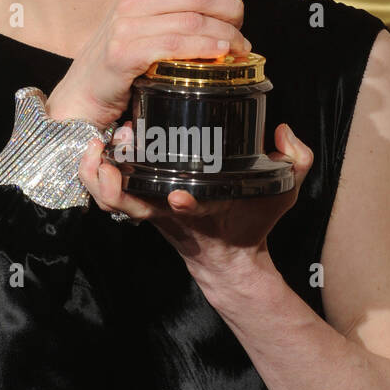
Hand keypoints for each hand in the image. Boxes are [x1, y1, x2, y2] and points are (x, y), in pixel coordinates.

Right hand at [44, 0, 250, 130]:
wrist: (85, 91)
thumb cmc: (122, 56)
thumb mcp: (144, 22)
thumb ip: (173, 8)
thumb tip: (222, 4)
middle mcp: (131, 3)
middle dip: (229, 8)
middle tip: (241, 25)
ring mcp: (126, 28)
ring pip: (191, 22)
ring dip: (225, 34)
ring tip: (238, 47)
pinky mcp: (124, 55)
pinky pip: (174, 46)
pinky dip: (203, 48)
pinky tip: (219, 53)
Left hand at [79, 121, 314, 287]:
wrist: (228, 257)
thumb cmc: (251, 221)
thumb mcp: (283, 192)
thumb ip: (295, 160)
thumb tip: (282, 131)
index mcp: (204, 211)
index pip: (190, 211)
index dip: (185, 205)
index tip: (180, 196)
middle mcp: (169, 211)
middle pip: (131, 206)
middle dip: (116, 183)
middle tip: (115, 148)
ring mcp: (149, 208)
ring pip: (110, 200)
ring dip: (98, 176)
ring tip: (97, 143)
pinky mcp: (139, 200)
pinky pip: (106, 193)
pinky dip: (94, 174)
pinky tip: (95, 143)